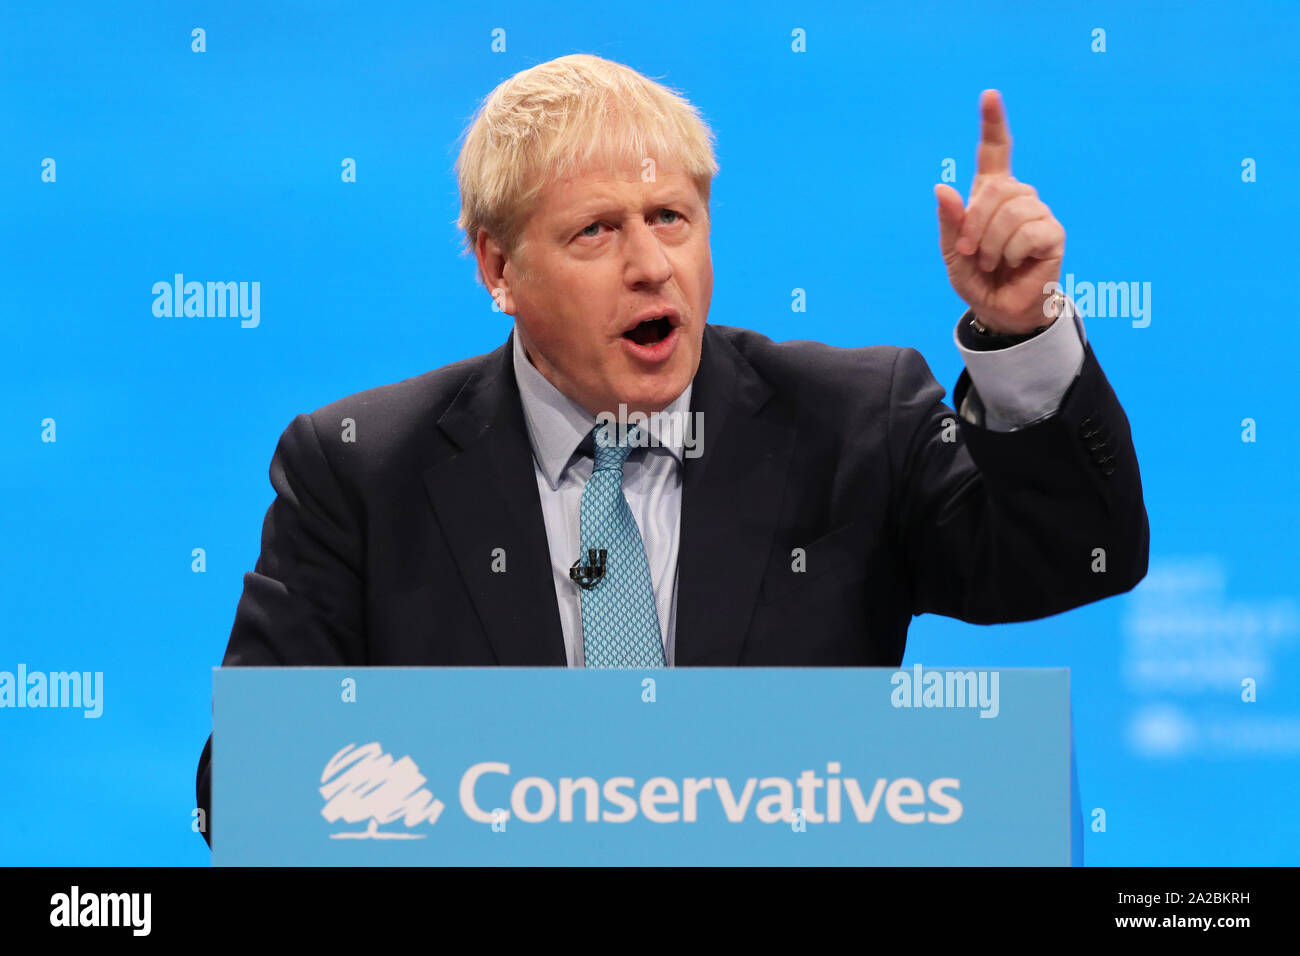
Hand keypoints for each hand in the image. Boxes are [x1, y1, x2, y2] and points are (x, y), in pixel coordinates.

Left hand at [935, 90, 1064, 334]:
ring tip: (992, 262)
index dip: (993, 124)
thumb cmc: (977, 278)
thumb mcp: (953, 253)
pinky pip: (1028, 232)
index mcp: (990, 194)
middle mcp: (1017, 197)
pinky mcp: (1053, 233)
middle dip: (974, 225)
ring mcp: (1038, 212)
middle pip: (995, 190)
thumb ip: (949, 222)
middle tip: (971, 253)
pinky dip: (1011, 252)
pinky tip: (1015, 263)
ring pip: (1011, 211)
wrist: (999, 309)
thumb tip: (943, 188)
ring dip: (991, 244)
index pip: (994, 152)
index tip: (990, 95)